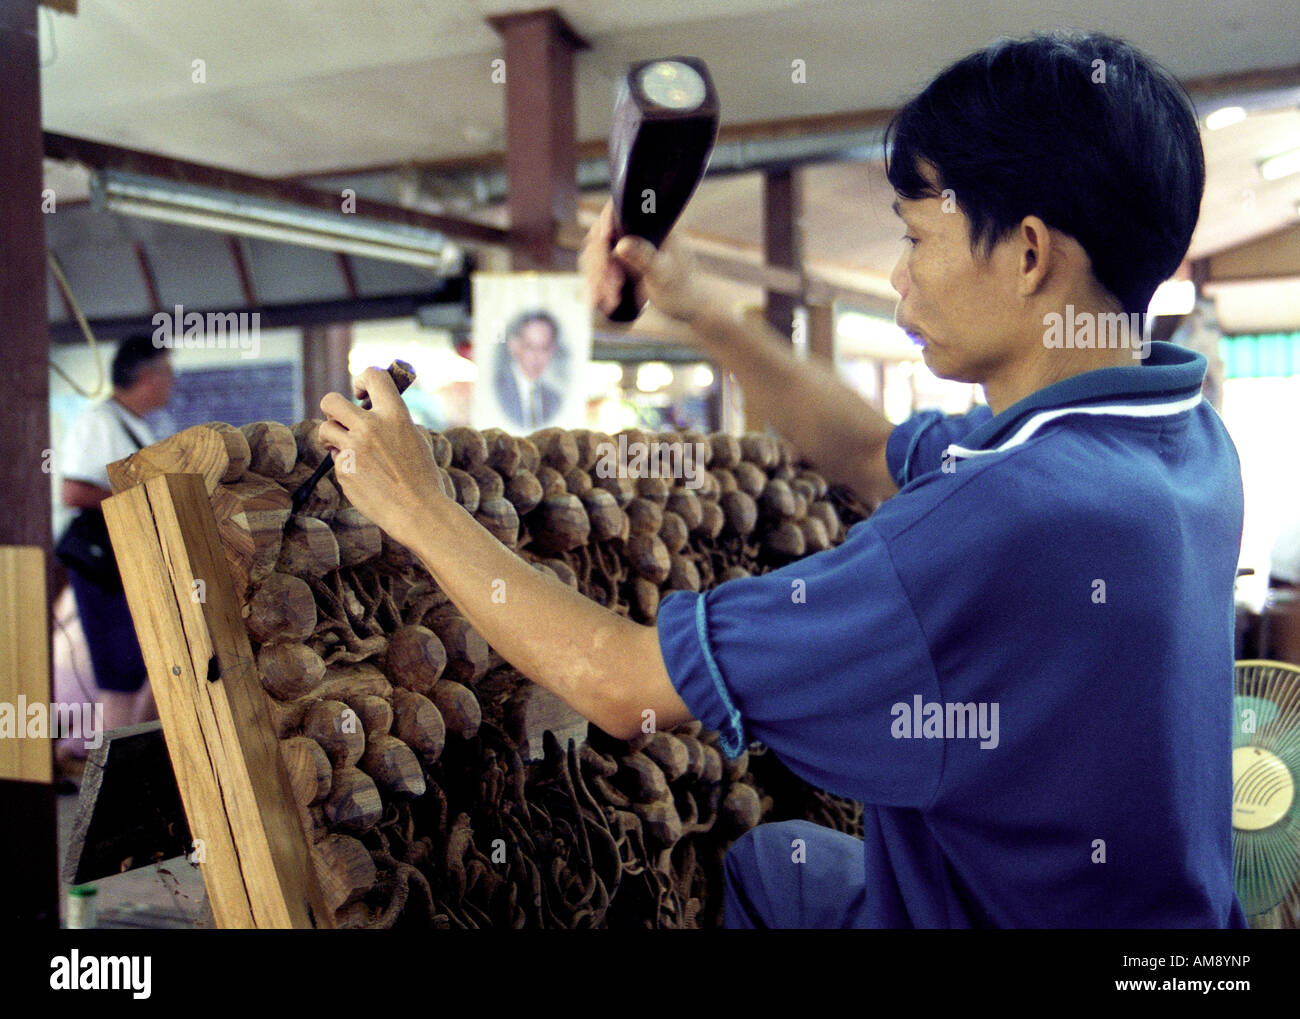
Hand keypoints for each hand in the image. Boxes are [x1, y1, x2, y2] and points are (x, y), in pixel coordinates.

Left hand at [317, 367, 447, 547]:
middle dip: (332, 409)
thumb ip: (392, 421)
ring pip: (325, 430)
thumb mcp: (415, 440)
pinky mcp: (343, 470)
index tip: (361, 394)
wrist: (419, 512)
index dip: (362, 380)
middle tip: (342, 422)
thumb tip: (370, 409)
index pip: (373, 375)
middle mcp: (371, 427)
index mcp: (395, 415)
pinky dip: (345, 465)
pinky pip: (335, 459)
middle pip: (330, 400)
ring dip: (333, 438)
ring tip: (351, 451)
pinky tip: (364, 477)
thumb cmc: (422, 477)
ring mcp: (354, 449)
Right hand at [580, 200, 713, 323]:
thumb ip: (644, 258)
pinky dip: (596, 284)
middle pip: (602, 234)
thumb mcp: (664, 273)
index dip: (608, 218)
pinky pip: (596, 268)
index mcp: (652, 222)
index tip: (604, 237)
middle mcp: (634, 229)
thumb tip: (620, 245)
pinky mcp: (614, 261)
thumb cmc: (680, 286)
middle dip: (602, 263)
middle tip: (614, 288)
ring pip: (594, 254)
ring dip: (597, 277)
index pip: (622, 209)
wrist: (682, 303)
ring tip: (611, 301)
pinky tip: (601, 301)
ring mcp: (622, 244)